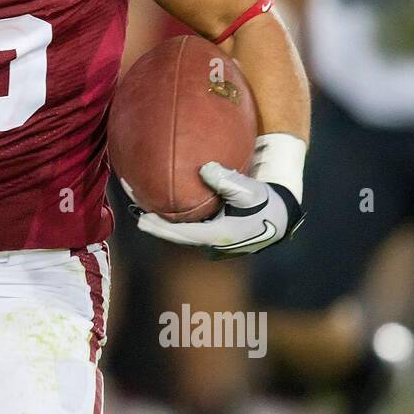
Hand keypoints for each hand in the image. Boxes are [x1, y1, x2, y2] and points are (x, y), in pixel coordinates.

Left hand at [129, 162, 303, 257]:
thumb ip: (229, 180)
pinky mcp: (212, 236)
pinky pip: (188, 228)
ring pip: (181, 233)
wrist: (279, 216)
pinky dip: (173, 218)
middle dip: (155, 224)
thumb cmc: (264, 201)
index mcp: (219, 235)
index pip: (183, 234)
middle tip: (134, 211)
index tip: (142, 219)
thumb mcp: (250, 190)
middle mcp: (212, 243)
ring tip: (141, 206)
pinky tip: (160, 204)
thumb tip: (205, 169)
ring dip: (161, 222)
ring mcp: (212, 242)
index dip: (161, 228)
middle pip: (176, 235)